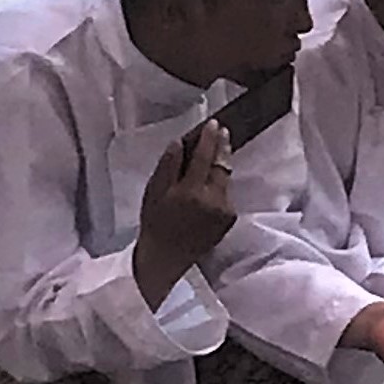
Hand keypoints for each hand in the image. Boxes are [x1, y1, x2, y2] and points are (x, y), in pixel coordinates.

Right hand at [133, 122, 235, 306]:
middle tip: (222, 130)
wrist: (167, 260)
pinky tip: (210, 179)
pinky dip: (219, 182)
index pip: (204, 157)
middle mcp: (213, 200)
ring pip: (226, 178)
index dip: (209, 138)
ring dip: (222, 163)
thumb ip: (168, 167)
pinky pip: (226, 192)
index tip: (213, 124)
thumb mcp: (153, 193)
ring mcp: (224, 210)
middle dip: (222, 146)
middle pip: (222, 165)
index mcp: (190, 192)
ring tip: (218, 148)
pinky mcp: (230, 218)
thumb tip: (179, 143)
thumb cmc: (155, 225)